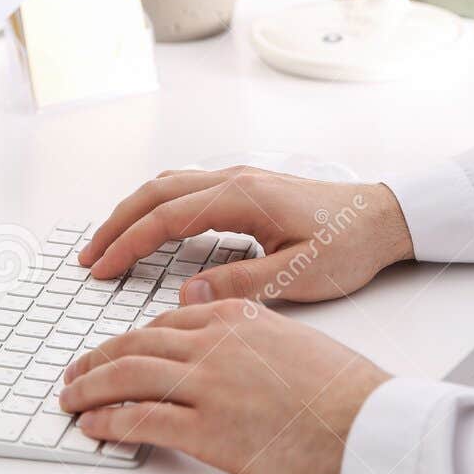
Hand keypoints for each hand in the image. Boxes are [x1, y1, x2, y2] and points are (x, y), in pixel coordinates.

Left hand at [58, 300, 391, 473]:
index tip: (111, 354)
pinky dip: (108, 421)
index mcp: (232, 316)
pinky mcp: (206, 429)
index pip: (161, 323)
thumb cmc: (338, 385)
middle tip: (74, 375)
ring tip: (71, 400)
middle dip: (94, 361)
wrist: (365, 420)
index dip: (126, 341)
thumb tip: (201, 309)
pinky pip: (140, 420)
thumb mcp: (286, 333)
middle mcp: (213, 344)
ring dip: (88, 389)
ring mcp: (207, 385)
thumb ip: (239, 322)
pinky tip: (94, 425)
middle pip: (132, 345)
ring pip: (125, 377)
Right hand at [77, 167, 413, 305]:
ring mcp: (239, 179)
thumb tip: (186, 295)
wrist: (385, 217)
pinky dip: (156, 205)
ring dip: (133, 211)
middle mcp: (235, 180)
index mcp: (242, 198)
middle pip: (155, 193)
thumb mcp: (298, 277)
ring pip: (168, 185)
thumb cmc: (349, 245)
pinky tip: (150, 227)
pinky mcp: (246, 186)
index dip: (127, 244)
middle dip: (116, 224)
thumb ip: (239, 285)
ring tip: (108, 243)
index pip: (165, 218)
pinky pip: (186, 188)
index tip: (101, 269)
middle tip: (89, 258)